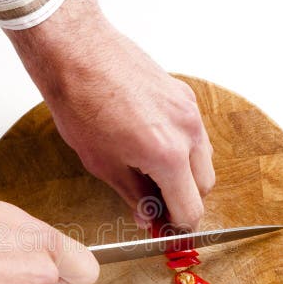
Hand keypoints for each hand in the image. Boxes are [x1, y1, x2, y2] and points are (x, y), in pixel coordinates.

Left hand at [5, 0, 214, 229]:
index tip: (166, 231)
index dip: (177, 226)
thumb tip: (148, 217)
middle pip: (206, 186)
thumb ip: (133, 195)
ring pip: (204, 158)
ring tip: (151, 176)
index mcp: (168, 155)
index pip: (191, 209)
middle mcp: (187, 131)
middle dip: (184, 200)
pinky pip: (195, 132)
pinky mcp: (184, 94)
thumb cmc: (81, 103)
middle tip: (156, 207)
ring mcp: (189, 110)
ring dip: (186, 174)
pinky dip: (183, 148)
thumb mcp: (103, 164)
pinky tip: (152, 147)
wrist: (76, 52)